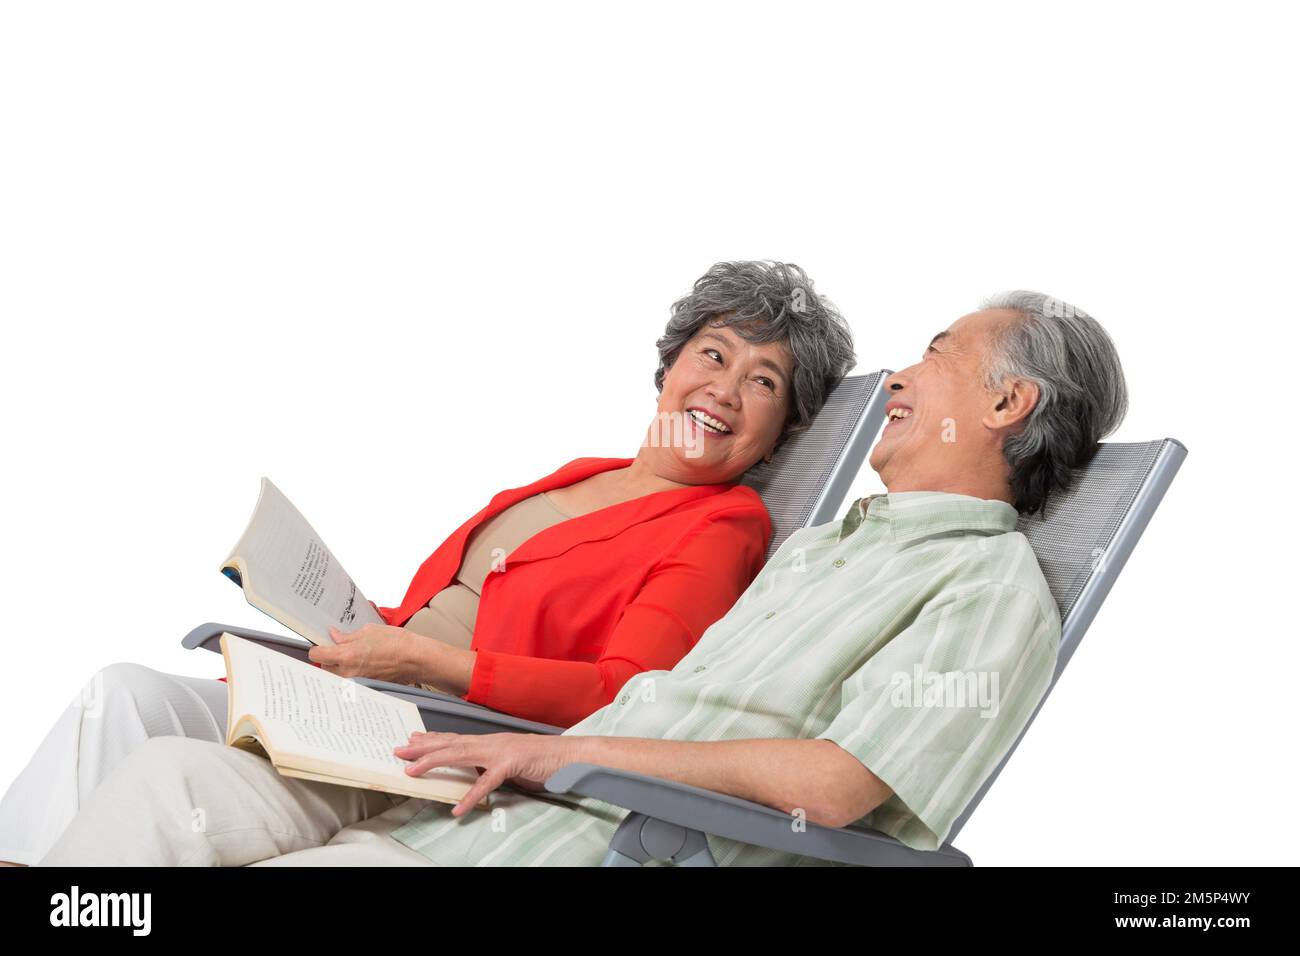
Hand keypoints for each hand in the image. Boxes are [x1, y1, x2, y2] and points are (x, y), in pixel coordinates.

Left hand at [307, 623, 425, 683]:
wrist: (415, 659)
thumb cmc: (396, 643)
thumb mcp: (368, 631)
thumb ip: (347, 636)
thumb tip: (335, 636)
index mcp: (346, 656)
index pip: (317, 655)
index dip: (318, 647)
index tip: (322, 644)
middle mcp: (348, 673)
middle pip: (324, 667)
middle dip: (329, 658)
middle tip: (340, 648)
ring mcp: (355, 682)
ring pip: (335, 676)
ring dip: (338, 667)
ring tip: (354, 657)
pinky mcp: (364, 687)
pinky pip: (349, 681)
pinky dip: (351, 674)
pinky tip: (363, 664)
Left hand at [393, 731, 579, 815]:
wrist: (572, 755)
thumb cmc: (544, 759)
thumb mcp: (512, 760)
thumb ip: (492, 764)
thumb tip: (474, 773)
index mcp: (491, 741)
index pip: (455, 738)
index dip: (431, 739)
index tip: (410, 739)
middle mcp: (491, 742)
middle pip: (450, 743)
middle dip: (421, 748)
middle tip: (397, 751)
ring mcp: (501, 750)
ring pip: (460, 754)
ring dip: (434, 762)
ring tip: (413, 772)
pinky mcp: (513, 763)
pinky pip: (487, 782)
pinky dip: (471, 796)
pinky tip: (458, 809)